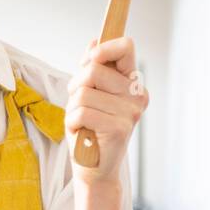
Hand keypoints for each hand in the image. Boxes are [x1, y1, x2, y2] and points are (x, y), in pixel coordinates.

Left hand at [66, 36, 148, 186]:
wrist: (93, 168)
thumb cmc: (89, 129)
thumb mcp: (88, 94)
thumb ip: (92, 69)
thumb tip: (94, 42)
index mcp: (131, 83)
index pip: (126, 48)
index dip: (105, 48)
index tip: (93, 57)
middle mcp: (136, 95)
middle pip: (93, 70)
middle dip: (76, 86)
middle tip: (80, 105)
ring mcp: (130, 112)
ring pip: (83, 93)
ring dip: (72, 109)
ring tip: (83, 123)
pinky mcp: (119, 128)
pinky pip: (81, 113)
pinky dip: (72, 123)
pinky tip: (82, 133)